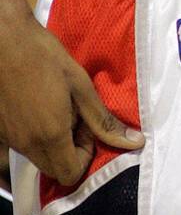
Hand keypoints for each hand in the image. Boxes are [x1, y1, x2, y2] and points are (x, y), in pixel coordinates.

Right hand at [0, 14, 143, 186]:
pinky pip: (23, 145)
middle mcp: (26, 145)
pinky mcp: (0, 131)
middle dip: (71, 151)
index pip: (71, 174)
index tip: (88, 126)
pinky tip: (41, 104)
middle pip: (54, 170)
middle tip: (77, 117)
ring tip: (59, 106)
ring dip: (54, 143)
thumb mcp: (80, 86)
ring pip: (38, 158)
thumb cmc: (44, 57)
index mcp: (50, 136)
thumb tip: (133, 141)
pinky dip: (36, 135)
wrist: (4, 40)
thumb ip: (103, 120)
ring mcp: (10, 139)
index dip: (86, 154)